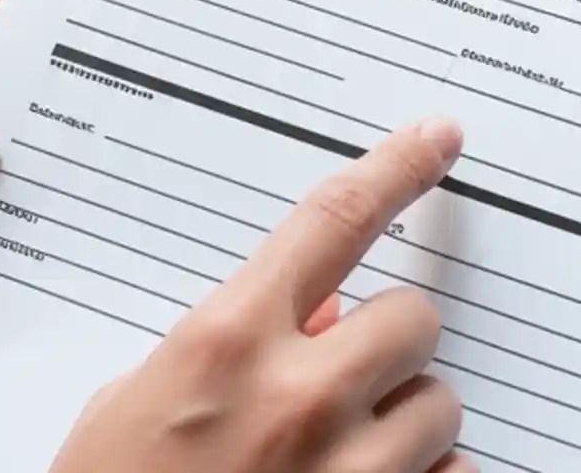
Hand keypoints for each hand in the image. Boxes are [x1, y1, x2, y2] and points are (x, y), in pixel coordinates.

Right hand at [50, 120, 475, 472]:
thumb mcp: (139, 403)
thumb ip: (234, 346)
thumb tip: (324, 315)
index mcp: (225, 342)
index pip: (334, 219)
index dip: (397, 168)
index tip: (439, 140)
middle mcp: (296, 396)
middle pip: (413, 319)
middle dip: (388, 343)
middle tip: (346, 376)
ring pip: (441, 404)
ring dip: (406, 420)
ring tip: (347, 452)